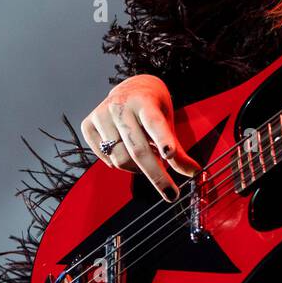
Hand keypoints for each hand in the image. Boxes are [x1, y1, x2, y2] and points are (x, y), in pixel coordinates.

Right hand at [81, 74, 198, 201]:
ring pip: (120, 159)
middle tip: (172, 195)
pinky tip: (127, 151)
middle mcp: (120, 106)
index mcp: (144, 101)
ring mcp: (101, 114)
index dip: (163, 139)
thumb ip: (178, 150)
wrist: (131, 87)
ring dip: (139, 169)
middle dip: (156, 175)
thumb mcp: (168, 121)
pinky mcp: (87, 125)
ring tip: (148, 158)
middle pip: (138, 150)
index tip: (170, 154)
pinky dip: (121, 165)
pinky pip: (106, 159)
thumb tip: (193, 173)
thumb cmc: (154, 108)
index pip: (155, 123)